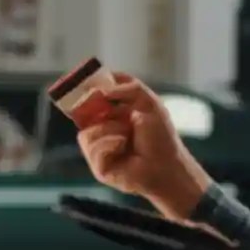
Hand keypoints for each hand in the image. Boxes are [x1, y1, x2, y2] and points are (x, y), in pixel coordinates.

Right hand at [76, 73, 212, 219]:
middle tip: (91, 99)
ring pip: (86, 132)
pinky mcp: (99, 166)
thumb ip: (130, 87)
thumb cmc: (161, 137)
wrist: (166, 166)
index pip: (95, 98)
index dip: (89, 90)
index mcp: (116, 115)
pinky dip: (108, 144)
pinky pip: (92, 147)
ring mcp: (100, 150)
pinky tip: (122, 148)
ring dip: (108, 129)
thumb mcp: (150, 103)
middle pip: (82, 115)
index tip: (85, 82)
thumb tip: (102, 88)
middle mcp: (105, 131)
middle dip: (87, 107)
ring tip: (125, 136)